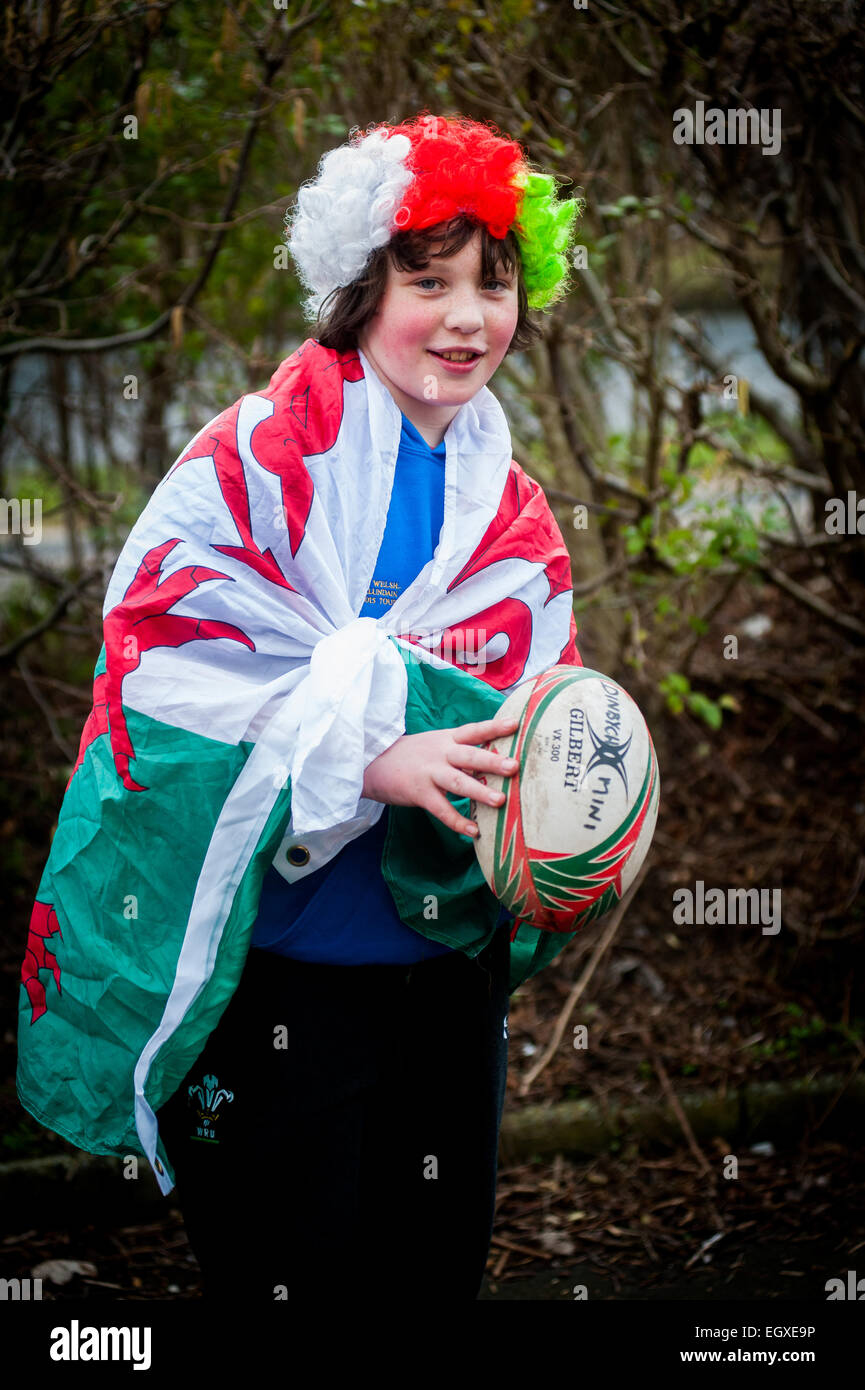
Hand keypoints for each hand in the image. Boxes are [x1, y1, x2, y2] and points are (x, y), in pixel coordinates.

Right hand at [362, 712, 521, 837]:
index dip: (493, 727)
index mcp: (446, 739)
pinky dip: (457, 821)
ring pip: (457, 781)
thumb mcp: (436, 746)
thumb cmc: (412, 756)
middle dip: (492, 761)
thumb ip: (462, 754)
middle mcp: (440, 753)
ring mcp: (428, 773)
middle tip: (514, 766)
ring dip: (479, 792)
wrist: (372, 763)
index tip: (515, 724)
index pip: (473, 730)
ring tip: (500, 801)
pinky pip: (441, 809)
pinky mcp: (418, 793)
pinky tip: (474, 831)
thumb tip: (493, 766)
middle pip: (469, 755)